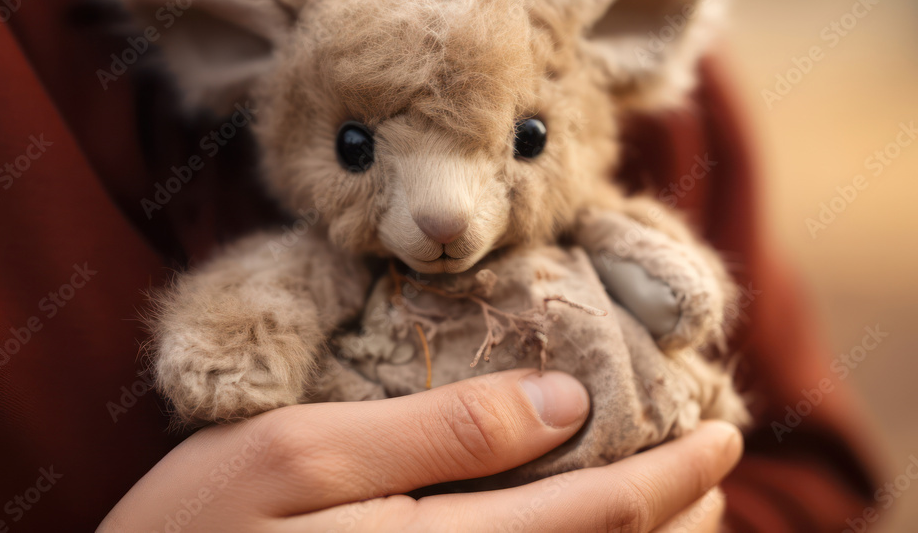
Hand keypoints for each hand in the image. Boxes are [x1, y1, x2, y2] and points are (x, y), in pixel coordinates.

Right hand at [99, 369, 741, 531]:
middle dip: (673, 515)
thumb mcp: (299, 455)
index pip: (598, 517)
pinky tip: (572, 524)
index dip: (673, 475)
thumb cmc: (195, 529)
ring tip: (675, 500)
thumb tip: (563, 401)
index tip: (724, 431)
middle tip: (713, 460)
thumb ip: (436, 431)